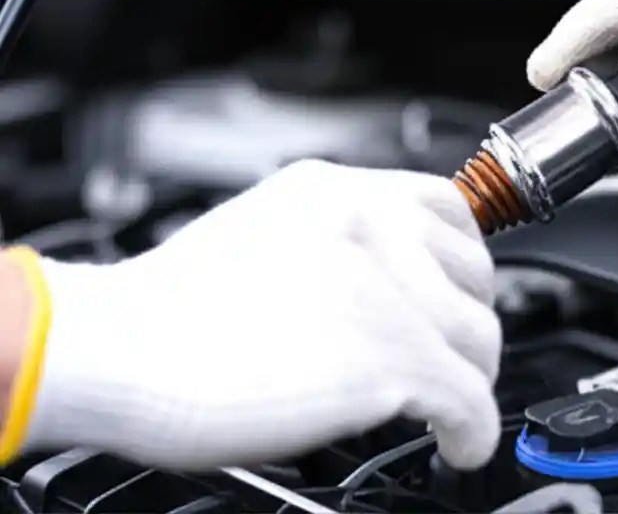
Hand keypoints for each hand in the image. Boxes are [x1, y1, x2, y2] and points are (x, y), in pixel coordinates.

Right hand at [19, 160, 501, 470]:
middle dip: (467, 321)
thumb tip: (379, 280)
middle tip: (447, 356)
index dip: (463, 259)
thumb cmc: (168, 309)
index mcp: (338, 192)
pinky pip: (473, 400)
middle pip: (476, 274)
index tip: (456, 291)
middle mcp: (373, 226)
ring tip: (449, 406)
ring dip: (473, 379)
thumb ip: (331, 242)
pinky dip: (474, 432)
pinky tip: (456, 443)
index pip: (447, 206)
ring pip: (482, 339)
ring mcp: (388, 290)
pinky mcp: (392, 357)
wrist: (117, 349)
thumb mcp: (262, 235)